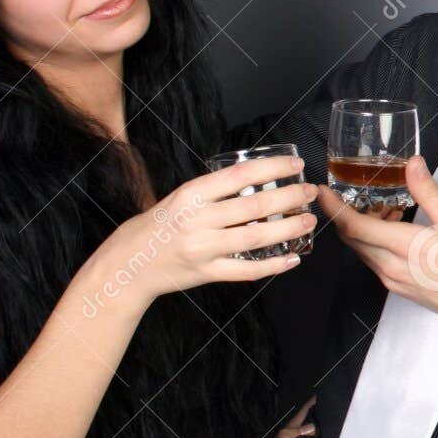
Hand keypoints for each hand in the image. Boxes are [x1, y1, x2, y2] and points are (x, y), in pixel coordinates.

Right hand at [98, 155, 318, 306]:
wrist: (127, 265)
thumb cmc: (156, 226)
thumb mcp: (179, 198)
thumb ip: (213, 191)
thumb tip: (255, 177)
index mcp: (191, 195)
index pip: (239, 175)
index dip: (272, 167)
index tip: (294, 163)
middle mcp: (197, 220)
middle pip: (253, 207)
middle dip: (288, 197)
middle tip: (309, 191)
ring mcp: (203, 249)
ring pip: (256, 239)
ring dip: (288, 230)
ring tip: (308, 221)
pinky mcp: (207, 273)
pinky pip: (247, 271)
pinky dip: (273, 266)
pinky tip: (292, 258)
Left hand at [316, 155, 437, 333]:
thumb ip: (428, 191)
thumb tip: (413, 165)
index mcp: (403, 247)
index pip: (353, 226)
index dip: (333, 207)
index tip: (322, 191)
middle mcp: (391, 267)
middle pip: (351, 239)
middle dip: (345, 214)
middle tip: (352, 193)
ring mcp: (393, 281)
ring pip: (362, 251)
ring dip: (363, 229)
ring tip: (384, 209)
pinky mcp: (399, 288)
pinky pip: (375, 262)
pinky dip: (375, 243)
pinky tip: (396, 231)